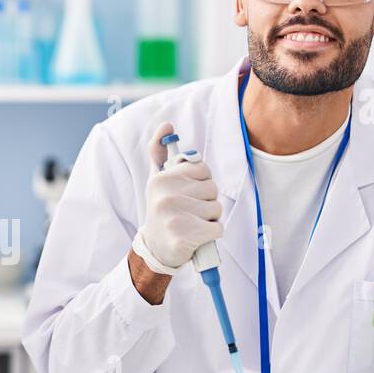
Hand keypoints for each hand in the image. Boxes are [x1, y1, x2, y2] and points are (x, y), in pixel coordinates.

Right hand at [139, 121, 222, 270]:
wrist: (156, 248)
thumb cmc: (162, 209)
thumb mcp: (157, 179)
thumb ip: (159, 152)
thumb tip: (167, 124)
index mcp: (161, 179)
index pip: (203, 169)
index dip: (200, 183)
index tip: (186, 193)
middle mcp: (165, 196)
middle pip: (212, 189)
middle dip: (206, 201)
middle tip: (188, 211)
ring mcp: (173, 217)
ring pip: (216, 208)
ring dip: (209, 218)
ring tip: (191, 223)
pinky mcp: (184, 237)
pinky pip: (217, 228)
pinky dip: (211, 234)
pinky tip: (196, 236)